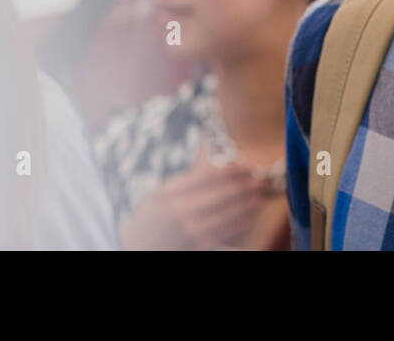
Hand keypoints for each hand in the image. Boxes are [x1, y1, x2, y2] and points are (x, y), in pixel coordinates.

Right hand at [119, 144, 264, 250]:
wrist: (134, 247)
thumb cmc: (151, 216)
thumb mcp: (162, 191)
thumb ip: (189, 173)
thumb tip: (207, 145)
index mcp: (171, 192)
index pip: (207, 177)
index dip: (230, 170)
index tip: (245, 165)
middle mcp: (180, 211)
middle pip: (220, 195)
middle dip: (243, 187)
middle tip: (259, 180)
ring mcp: (189, 230)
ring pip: (226, 215)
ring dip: (246, 205)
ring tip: (258, 197)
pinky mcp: (197, 246)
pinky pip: (224, 234)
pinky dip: (240, 224)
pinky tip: (249, 217)